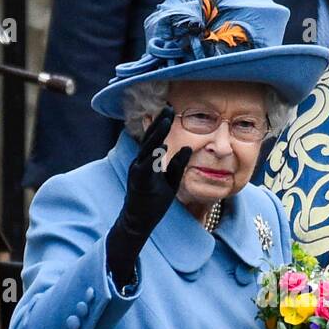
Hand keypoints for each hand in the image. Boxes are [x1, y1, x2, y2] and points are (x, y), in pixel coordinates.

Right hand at [107, 106, 192, 286]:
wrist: (138, 222)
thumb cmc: (154, 203)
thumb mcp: (171, 181)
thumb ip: (178, 165)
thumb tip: (190, 148)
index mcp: (148, 162)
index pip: (155, 139)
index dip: (162, 124)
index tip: (170, 109)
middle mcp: (140, 163)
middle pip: (150, 138)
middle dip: (159, 122)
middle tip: (168, 106)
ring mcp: (138, 172)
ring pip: (147, 149)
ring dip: (157, 133)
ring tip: (166, 120)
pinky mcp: (139, 182)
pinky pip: (147, 166)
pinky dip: (154, 156)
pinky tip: (162, 146)